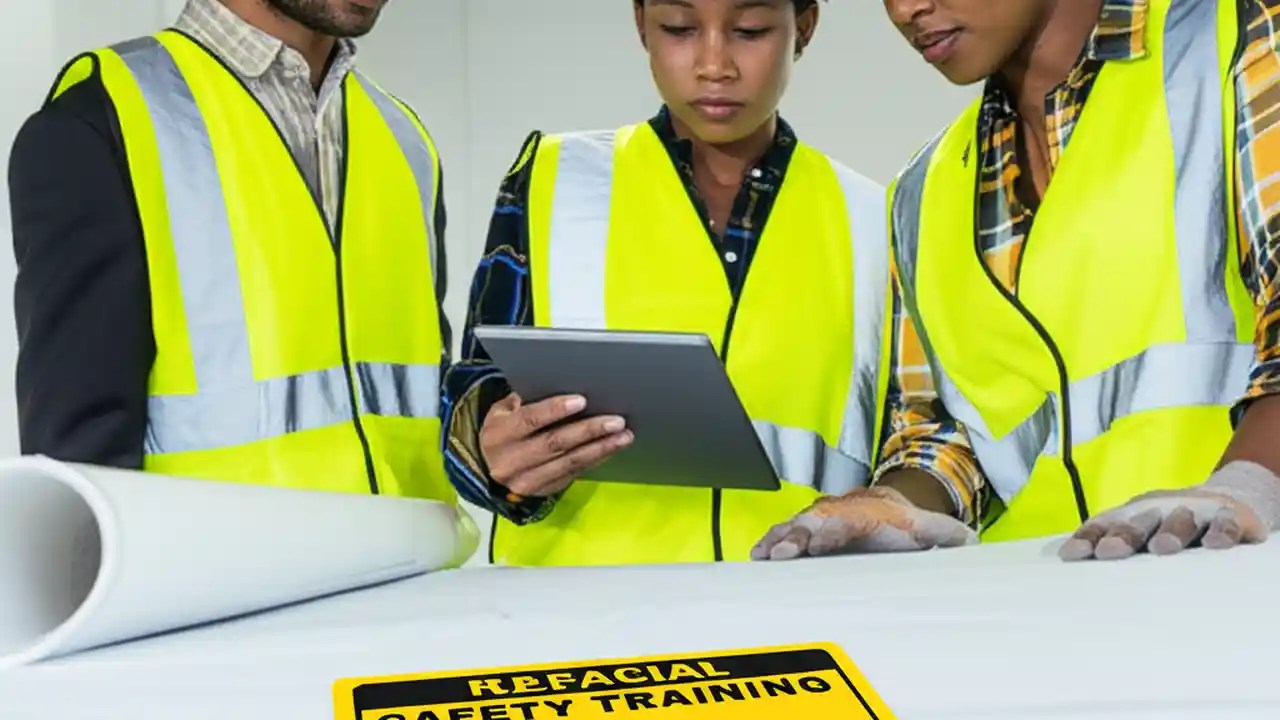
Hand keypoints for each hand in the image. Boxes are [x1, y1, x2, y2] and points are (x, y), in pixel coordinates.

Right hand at [479, 392, 632, 497]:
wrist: (489, 469)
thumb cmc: (504, 430)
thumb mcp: (503, 412)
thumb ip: (527, 400)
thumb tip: (564, 385)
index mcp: (498, 435)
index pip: (529, 420)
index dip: (555, 410)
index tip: (582, 401)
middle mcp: (510, 461)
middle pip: (554, 444)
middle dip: (588, 431)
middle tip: (616, 421)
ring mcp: (526, 481)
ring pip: (569, 462)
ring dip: (600, 448)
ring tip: (624, 436)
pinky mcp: (543, 492)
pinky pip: (574, 473)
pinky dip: (596, 459)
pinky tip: (612, 448)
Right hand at [751, 486, 977, 560]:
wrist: (880, 508)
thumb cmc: (899, 524)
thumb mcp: (925, 527)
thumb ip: (948, 534)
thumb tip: (974, 543)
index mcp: (859, 515)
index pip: (840, 521)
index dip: (827, 531)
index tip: (814, 542)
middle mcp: (832, 516)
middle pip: (807, 525)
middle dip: (792, 538)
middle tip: (778, 555)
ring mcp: (813, 524)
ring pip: (790, 530)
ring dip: (774, 542)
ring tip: (760, 558)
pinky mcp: (801, 536)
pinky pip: (780, 538)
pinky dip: (768, 545)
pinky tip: (755, 559)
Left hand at [1058, 461, 1279, 560]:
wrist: (1222, 500)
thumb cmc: (1166, 524)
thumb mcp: (1138, 534)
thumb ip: (1110, 547)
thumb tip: (1070, 565)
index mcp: (1132, 517)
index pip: (1104, 526)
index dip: (1088, 538)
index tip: (1072, 555)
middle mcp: (1158, 512)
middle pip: (1138, 524)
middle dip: (1123, 536)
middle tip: (1110, 551)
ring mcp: (1193, 513)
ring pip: (1179, 522)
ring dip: (1170, 532)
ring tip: (1162, 547)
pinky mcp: (1228, 518)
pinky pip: (1225, 525)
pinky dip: (1221, 533)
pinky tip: (1215, 545)